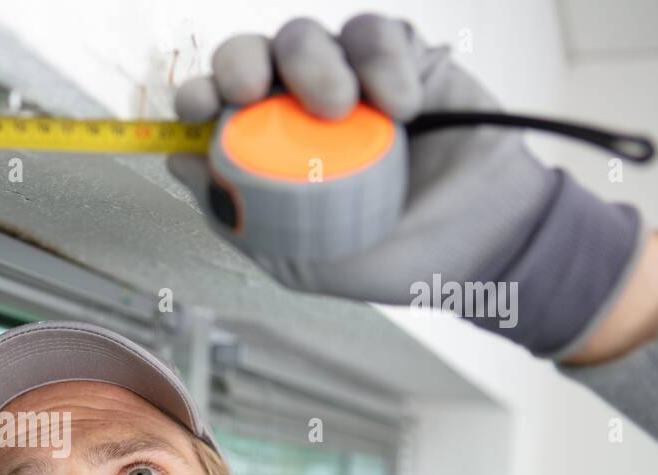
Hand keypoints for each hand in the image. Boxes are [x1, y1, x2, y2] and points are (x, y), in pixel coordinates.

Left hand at [168, 13, 644, 360]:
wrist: (479, 249)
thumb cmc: (386, 257)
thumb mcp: (299, 259)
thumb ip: (237, 214)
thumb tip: (178, 161)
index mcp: (267, 147)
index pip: (218, 104)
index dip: (199, 94)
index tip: (198, 108)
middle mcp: (300, 105)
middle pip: (252, 54)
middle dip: (240, 61)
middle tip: (252, 90)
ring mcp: (352, 76)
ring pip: (308, 35)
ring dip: (312, 64)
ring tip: (342, 110)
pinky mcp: (406, 57)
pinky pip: (377, 33)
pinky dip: (381, 61)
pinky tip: (400, 105)